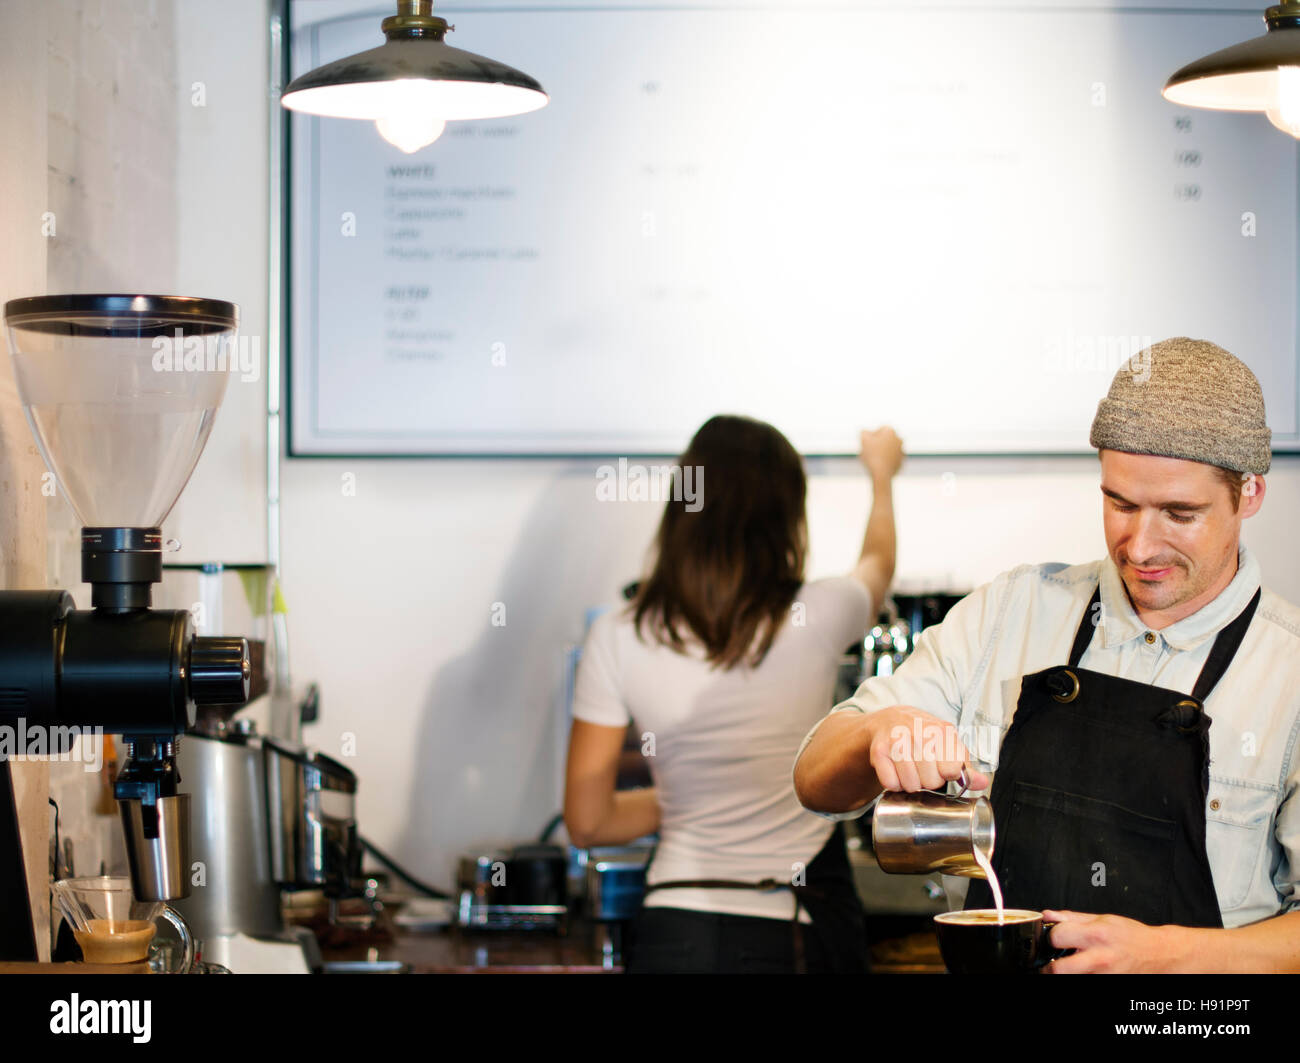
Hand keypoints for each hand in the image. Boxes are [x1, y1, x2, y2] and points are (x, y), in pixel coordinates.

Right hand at [858, 427, 903, 482]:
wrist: (882, 474)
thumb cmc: (872, 455)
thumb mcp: (863, 440)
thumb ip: (864, 432)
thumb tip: (866, 432)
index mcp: (890, 431)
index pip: (880, 430)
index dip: (871, 436)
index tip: (867, 444)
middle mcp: (899, 439)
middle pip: (886, 439)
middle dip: (878, 444)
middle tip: (869, 451)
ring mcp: (901, 451)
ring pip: (890, 449)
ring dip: (883, 452)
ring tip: (874, 460)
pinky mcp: (902, 462)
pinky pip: (892, 459)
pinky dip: (887, 461)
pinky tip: (879, 466)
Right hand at [862, 705, 989, 792]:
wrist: (890, 721)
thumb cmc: (923, 735)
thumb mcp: (948, 745)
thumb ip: (966, 767)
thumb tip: (982, 783)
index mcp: (942, 732)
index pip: (952, 771)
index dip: (947, 775)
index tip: (942, 767)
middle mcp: (920, 733)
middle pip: (931, 782)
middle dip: (927, 781)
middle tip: (923, 768)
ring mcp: (898, 742)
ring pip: (910, 785)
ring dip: (910, 783)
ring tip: (910, 769)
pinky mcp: (879, 751)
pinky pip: (891, 783)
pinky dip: (893, 783)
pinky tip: (896, 770)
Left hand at [1041, 910, 1183, 973]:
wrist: (1159, 955)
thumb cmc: (1132, 936)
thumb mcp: (1103, 918)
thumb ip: (1072, 918)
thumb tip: (1048, 915)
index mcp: (1096, 935)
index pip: (1057, 937)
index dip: (1050, 936)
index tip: (1053, 938)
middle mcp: (1100, 958)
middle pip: (1059, 970)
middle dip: (1050, 966)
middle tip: (1051, 962)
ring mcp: (1104, 976)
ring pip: (1071, 979)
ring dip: (1066, 974)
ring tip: (1070, 966)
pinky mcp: (1109, 985)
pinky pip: (1085, 982)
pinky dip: (1080, 977)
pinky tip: (1085, 971)